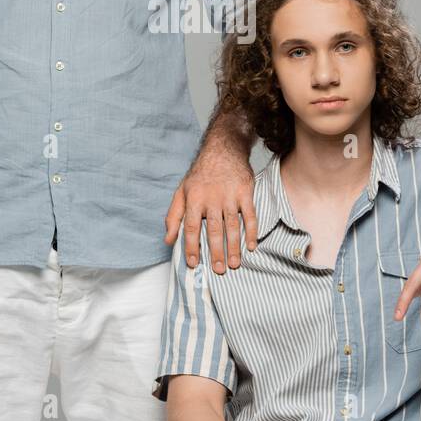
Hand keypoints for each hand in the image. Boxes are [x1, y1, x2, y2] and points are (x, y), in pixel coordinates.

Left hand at [165, 149, 257, 272]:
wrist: (223, 150)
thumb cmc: (200, 175)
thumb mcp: (181, 192)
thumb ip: (173, 216)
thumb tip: (168, 240)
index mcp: (194, 199)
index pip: (191, 227)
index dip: (191, 247)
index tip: (193, 263)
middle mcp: (212, 198)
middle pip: (214, 230)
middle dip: (216, 252)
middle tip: (218, 270)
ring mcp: (230, 195)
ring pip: (232, 226)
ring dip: (234, 247)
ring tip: (234, 264)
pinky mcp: (245, 192)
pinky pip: (250, 215)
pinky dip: (252, 232)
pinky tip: (251, 246)